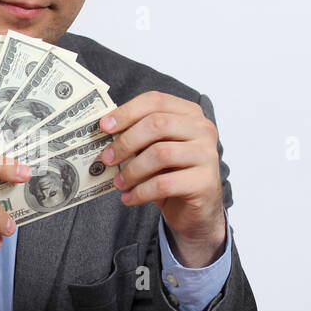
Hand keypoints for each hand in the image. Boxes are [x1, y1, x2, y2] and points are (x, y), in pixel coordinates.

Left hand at [100, 91, 226, 267]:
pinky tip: (129, 198)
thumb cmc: (172, 174)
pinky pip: (164, 184)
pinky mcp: (205, 182)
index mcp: (189, 113)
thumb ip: (138, 137)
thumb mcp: (154, 150)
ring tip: (118, 183)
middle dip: (126, 142)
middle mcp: (203, 129)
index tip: (103, 127)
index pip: (155, 101)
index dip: (127, 112)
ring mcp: (207, 155)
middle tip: (106, 159)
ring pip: (160, 154)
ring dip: (132, 170)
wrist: (197, 210)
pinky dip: (140, 192)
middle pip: (157, 124)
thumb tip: (104, 131)